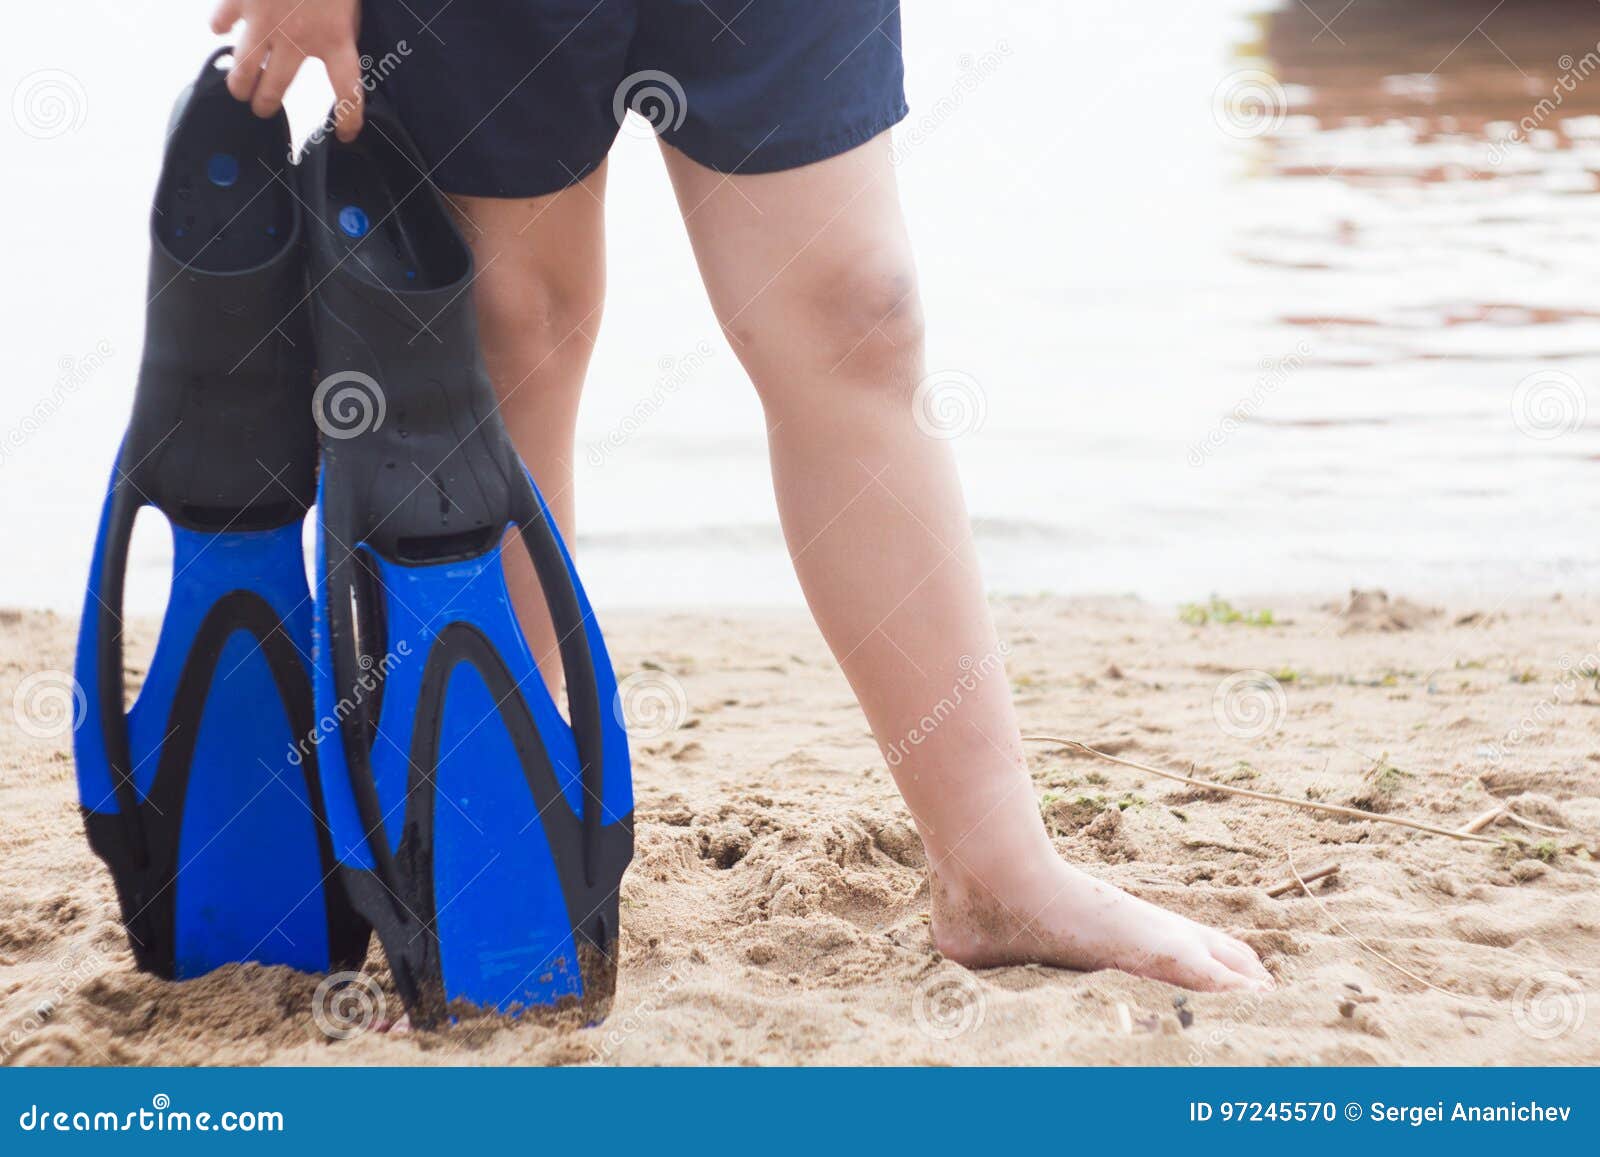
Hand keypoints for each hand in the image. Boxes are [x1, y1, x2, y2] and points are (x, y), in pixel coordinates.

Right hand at [211, 0, 364, 139]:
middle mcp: (297, 38)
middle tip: (263, 108)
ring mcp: (264, 20)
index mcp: (335, 38)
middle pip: (275, 88)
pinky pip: (220, 23)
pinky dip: (219, 28)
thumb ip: (344, 27)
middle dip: (267, 104)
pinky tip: (222, 30)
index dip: (349, 118)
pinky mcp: (240, 0)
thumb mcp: (351, 4)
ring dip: (239, 81)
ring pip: (242, 67)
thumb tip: (343, 44)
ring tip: (239, 87)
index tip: (348, 134)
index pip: (347, 91)